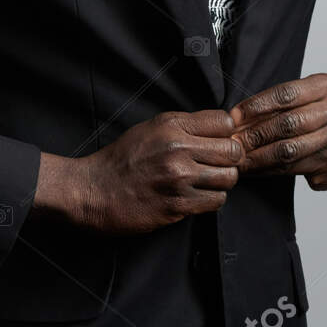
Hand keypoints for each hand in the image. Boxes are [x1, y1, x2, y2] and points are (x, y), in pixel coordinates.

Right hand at [39, 110, 242, 234]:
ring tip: (207, 182)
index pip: (224, 121)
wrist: (93, 191)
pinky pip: (216, 201)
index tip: (220, 142)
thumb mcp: (150, 129)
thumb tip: (221, 129)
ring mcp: (179, 178)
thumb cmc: (121, 159)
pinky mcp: (178, 205)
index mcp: (171, 125)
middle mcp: (177, 149)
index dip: (227, 133)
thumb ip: (184, 126)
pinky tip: (197, 196)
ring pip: (229, 178)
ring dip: (222, 182)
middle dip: (230, 159)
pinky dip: (211, 200)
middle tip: (218, 165)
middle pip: (233, 151)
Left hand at [228, 73, 326, 190]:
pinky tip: (253, 169)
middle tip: (232, 142)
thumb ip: (277, 105)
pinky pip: (293, 169)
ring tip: (238, 158)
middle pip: (288, 123)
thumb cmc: (320, 116)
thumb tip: (235, 118)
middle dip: (255, 134)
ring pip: (289, 150)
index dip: (256, 106)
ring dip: (258, 156)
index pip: (286, 94)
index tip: (234, 116)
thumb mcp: (306, 98)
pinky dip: (268, 169)